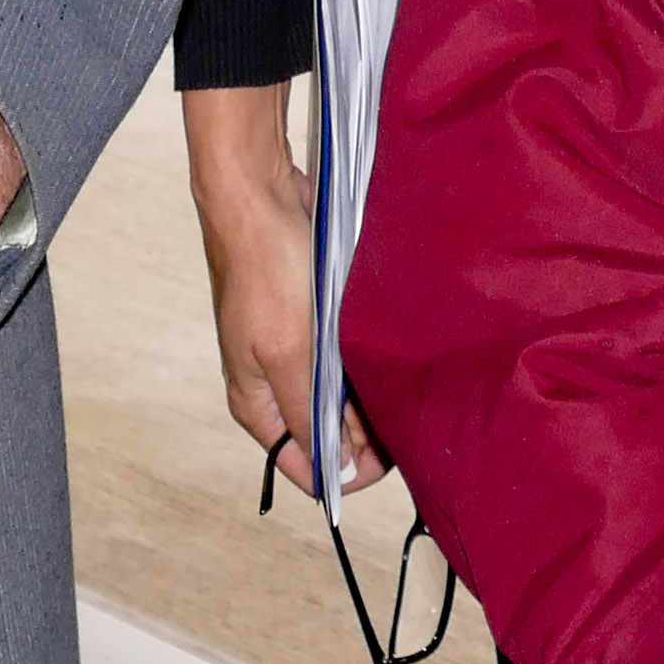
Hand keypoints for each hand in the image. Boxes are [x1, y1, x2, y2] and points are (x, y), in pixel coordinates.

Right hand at [182, 81, 375, 497]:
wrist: (258, 192)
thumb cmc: (264, 269)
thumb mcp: (288, 351)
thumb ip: (309, 412)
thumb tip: (335, 469)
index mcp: (255, 403)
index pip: (304, 465)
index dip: (348, 471)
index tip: (392, 459)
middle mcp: (271, 382)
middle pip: (325, 431)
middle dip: (365, 433)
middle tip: (408, 416)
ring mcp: (290, 348)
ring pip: (338, 393)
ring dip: (368, 395)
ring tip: (405, 386)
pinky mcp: (308, 317)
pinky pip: (342, 356)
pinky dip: (365, 361)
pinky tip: (391, 353)